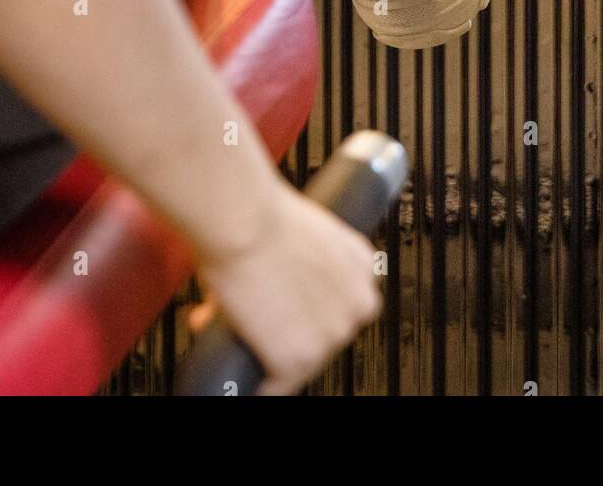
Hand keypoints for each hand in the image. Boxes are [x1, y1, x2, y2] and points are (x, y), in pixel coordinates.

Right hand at [191, 180, 382, 394]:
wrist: (244, 220)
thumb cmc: (263, 214)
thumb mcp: (303, 233)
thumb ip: (304, 264)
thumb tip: (278, 286)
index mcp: (363, 267)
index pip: (341, 302)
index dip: (307, 306)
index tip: (288, 305)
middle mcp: (357, 304)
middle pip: (321, 332)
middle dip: (285, 327)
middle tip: (256, 313)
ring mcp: (331, 335)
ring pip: (300, 361)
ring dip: (268, 350)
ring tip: (239, 327)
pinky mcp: (299, 359)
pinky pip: (277, 387)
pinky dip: (258, 382)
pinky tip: (243, 369)